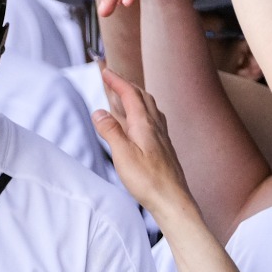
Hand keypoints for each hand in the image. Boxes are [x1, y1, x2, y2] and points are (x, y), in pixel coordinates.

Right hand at [92, 65, 195, 219]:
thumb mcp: (123, 155)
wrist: (173, 201)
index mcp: (144, 124)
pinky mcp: (164, 148)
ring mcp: (162, 137)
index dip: (117, 80)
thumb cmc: (149, 181)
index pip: (130, 94)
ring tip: (125, 96)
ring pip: (150, 108)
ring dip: (136, 96)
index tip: (105, 70)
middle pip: (142, 96)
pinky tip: (140, 123)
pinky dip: (142, 112)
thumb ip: (110, 131)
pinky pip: (153, 121)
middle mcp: (156, 126)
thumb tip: (99, 112)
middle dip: (127, 84)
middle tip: (113, 79)